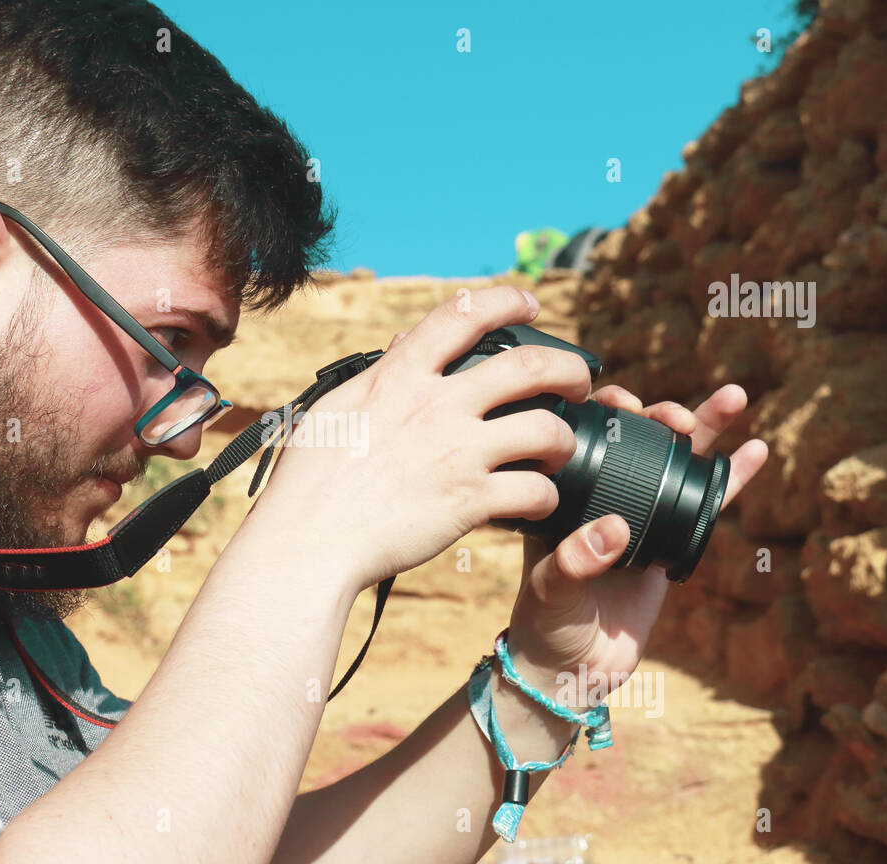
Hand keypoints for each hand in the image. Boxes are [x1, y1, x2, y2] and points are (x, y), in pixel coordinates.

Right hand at [249, 287, 592, 594]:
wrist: (308, 540)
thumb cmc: (309, 481)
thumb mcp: (335, 408)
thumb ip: (379, 375)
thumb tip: (405, 344)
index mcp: (401, 375)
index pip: (464, 314)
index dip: (506, 299)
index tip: (529, 303)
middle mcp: (436, 405)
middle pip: (529, 365)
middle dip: (568, 368)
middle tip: (578, 383)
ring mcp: (457, 452)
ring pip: (547, 428)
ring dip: (563, 440)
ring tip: (559, 451)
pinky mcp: (470, 501)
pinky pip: (535, 491)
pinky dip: (546, 497)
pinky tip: (538, 502)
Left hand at [506, 384, 768, 701]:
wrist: (574, 670)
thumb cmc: (547, 625)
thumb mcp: (552, 591)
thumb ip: (576, 561)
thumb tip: (614, 530)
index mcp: (562, 495)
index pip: (584, 436)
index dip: (605, 410)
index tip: (621, 403)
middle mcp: (601, 496)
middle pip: (635, 439)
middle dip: (658, 416)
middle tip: (674, 417)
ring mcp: (640, 514)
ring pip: (676, 460)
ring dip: (704, 426)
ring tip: (734, 396)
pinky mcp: (672, 541)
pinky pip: (707, 502)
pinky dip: (733, 476)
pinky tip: (757, 449)